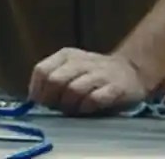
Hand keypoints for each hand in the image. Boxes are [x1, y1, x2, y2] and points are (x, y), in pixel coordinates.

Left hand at [28, 48, 147, 115]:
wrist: (131, 71)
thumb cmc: (94, 76)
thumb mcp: (70, 71)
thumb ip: (52, 81)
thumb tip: (33, 101)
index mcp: (67, 56)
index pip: (42, 71)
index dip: (38, 91)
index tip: (42, 103)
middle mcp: (81, 61)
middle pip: (54, 81)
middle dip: (52, 100)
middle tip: (58, 109)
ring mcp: (99, 73)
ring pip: (73, 90)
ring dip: (69, 106)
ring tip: (74, 110)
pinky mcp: (115, 87)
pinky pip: (94, 99)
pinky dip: (87, 108)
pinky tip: (88, 109)